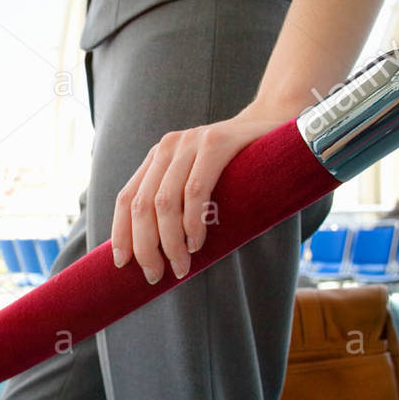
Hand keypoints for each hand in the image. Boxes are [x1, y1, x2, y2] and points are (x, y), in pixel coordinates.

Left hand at [110, 108, 285, 283]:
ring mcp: (190, 142)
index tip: (121, 264)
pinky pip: (195, 190)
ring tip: (181, 266)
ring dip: (169, 242)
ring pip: (164, 202)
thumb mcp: (200, 180)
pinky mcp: (216, 142)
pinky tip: (196, 242)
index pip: (126, 198)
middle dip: (145, 246)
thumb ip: (178, 203)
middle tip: (155, 275)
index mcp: (157, 158)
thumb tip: (157, 254)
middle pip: (141, 204)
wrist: (277, 125)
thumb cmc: (240, 167)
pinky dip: (193, 222)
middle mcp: (167, 148)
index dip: (121, 232)